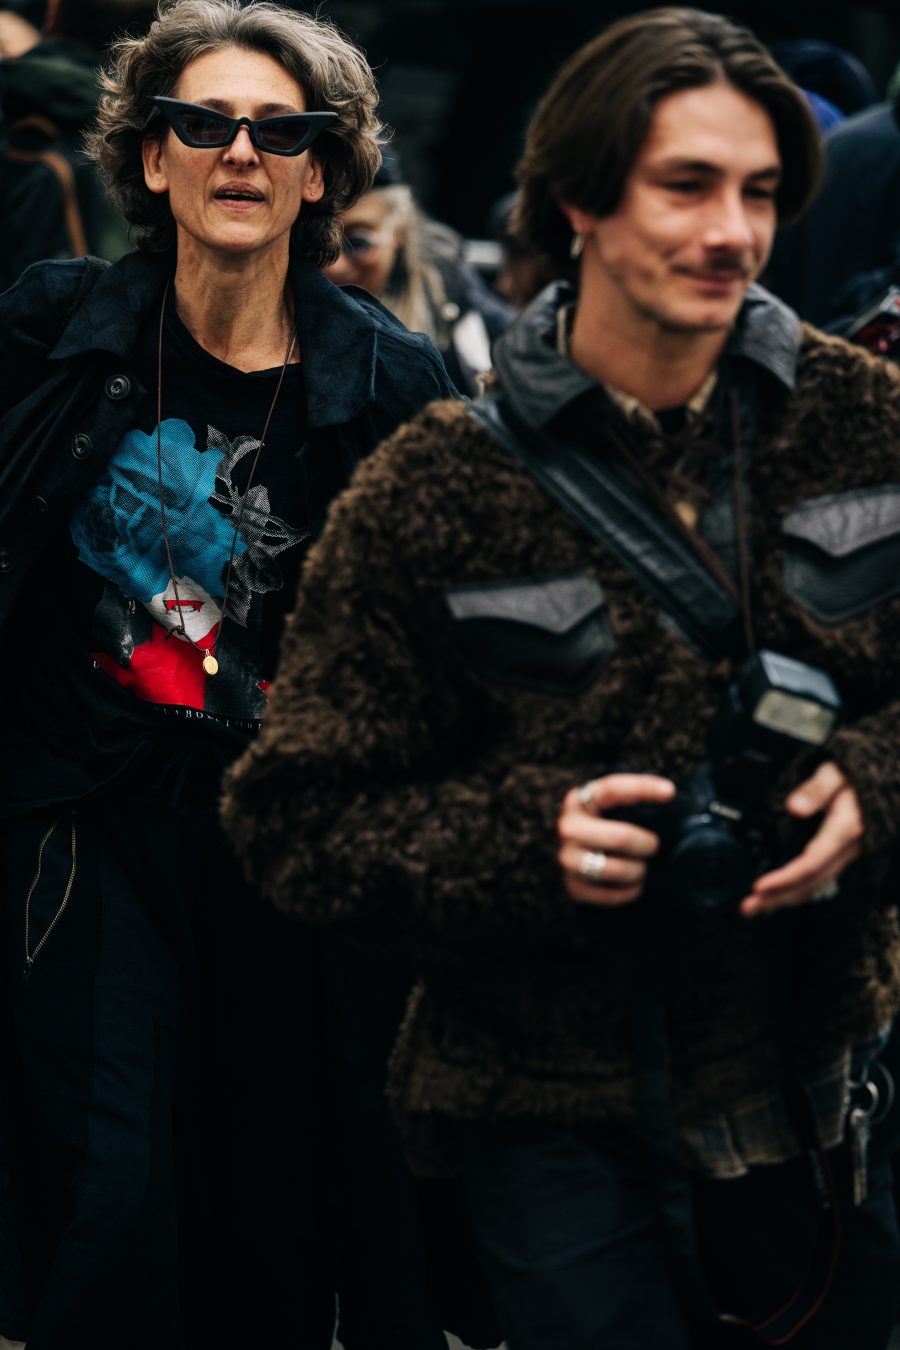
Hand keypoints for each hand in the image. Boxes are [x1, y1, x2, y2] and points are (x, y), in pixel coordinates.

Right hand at [558, 773, 675, 905]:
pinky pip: (611, 894)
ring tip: (641, 867)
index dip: (642, 788)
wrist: (582, 858)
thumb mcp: (613, 808)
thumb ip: (633, 802)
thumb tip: (669, 796)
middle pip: (620, 837)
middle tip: (653, 846)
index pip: (612, 790)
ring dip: (638, 870)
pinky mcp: (573, 886)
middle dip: (646, 844)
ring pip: (616, 869)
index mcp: (579, 800)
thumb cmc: (606, 828)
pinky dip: (629, 892)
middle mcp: (569, 827)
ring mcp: (568, 858)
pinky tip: (632, 884)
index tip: (669, 791)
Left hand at [740, 761, 862, 917]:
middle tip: (748, 907)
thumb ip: (816, 788)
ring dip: (784, 899)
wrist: (878, 783)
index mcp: (844, 831)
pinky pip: (818, 880)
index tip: (759, 887)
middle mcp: (846, 850)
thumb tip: (795, 806)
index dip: (784, 878)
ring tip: (755, 907)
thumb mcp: (835, 774)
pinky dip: (796, 891)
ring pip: (814, 886)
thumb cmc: (854, 777)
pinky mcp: (838, 858)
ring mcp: (844, 857)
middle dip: (778, 898)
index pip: (811, 863)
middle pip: (810, 883)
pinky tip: (778, 895)